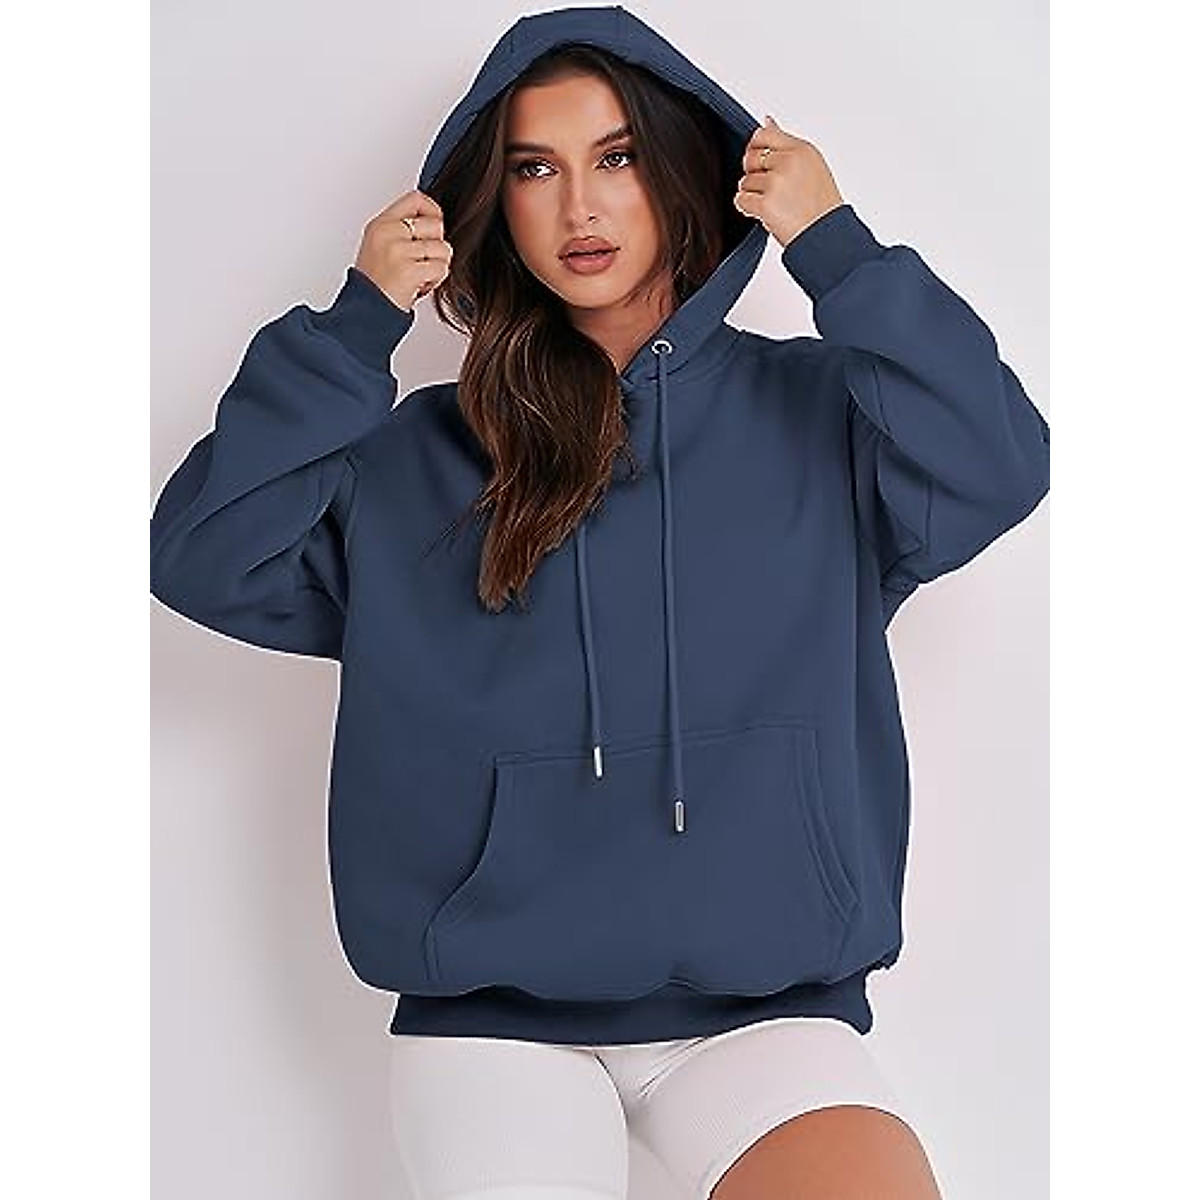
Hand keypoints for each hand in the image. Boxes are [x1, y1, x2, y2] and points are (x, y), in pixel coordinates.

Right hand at [353, 189, 453, 311]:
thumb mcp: (380, 246)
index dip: (433, 211)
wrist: (366, 311)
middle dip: (437, 246)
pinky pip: (441, 268)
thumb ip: (402, 231)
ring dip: (437, 266)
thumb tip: (434, 223)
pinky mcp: (409, 271)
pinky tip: (420, 286)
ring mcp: (398, 251)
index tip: (434, 227)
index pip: (416, 199)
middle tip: (422, 262)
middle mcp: (388, 233)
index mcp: (381, 224)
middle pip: (436, 225)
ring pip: (443, 249)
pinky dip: (436, 280)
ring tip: (419, 276)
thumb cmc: (375, 284)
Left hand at [734, 116, 844, 247]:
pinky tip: (764, 213)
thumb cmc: (820, 205)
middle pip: (750, 158)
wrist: (825, 235)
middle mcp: (789, 162)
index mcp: (801, 150)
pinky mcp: (766, 203)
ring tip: (774, 204)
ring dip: (753, 195)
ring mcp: (777, 182)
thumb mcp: (810, 166)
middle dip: (754, 174)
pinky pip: (741, 200)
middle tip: (770, 190)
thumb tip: (767, 120)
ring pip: (745, 181)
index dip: (756, 149)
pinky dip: (748, 209)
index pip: (764, 135)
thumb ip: (785, 145)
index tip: (761, 163)